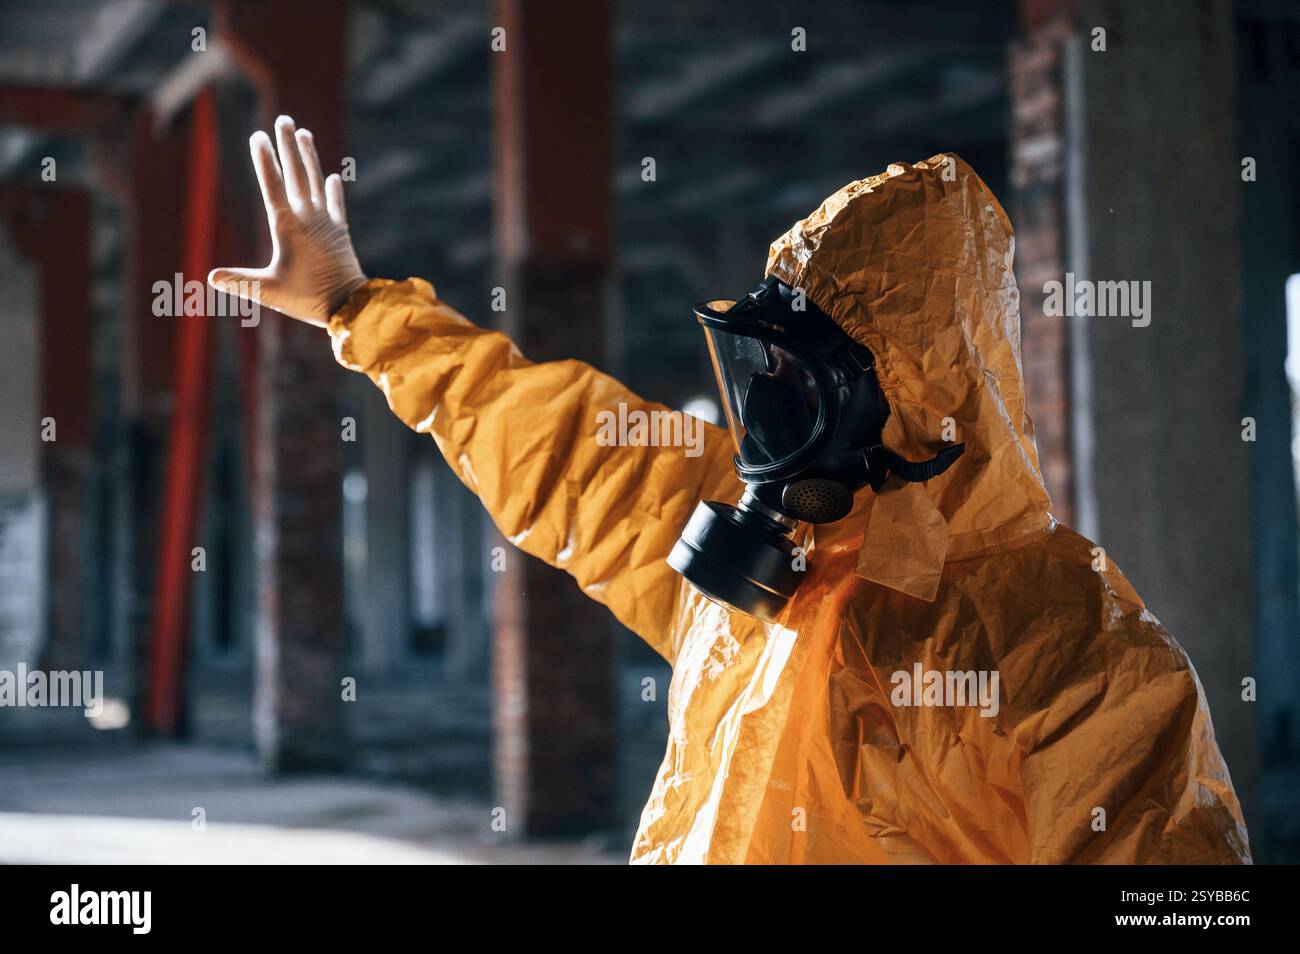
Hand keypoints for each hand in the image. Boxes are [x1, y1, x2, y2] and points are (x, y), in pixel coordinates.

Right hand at [208, 114, 366, 326]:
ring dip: (309, 158)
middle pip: (295, 175)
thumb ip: (240, 281)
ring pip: (315, 183)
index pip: (272, 186)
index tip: (257, 136)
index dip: (264, 161)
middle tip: (283, 119)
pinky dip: (332, 191)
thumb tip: (210, 277)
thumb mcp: (269, 291)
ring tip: (304, 134)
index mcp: (288, 227)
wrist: (350, 306)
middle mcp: (308, 218)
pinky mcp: (339, 233)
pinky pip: (336, 205)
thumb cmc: (308, 299)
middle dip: (287, 146)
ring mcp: (326, 223)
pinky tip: (332, 178)